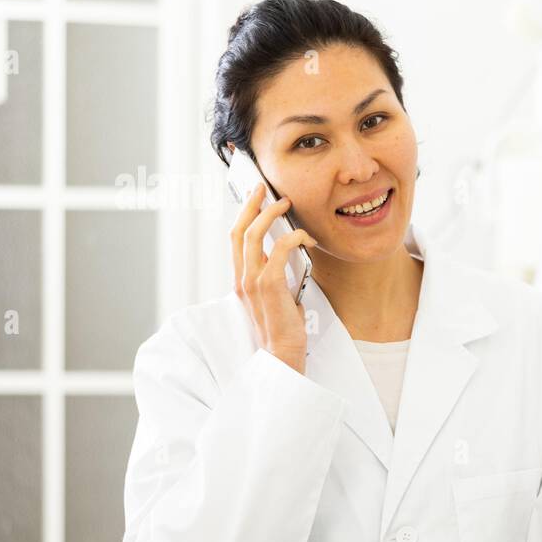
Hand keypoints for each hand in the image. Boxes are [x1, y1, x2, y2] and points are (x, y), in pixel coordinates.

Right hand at [230, 181, 316, 373]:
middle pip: (239, 230)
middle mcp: (242, 278)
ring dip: (270, 214)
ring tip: (286, 204)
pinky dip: (293, 237)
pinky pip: (279, 249)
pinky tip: (305, 237)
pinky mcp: (270, 285)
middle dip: (251, 204)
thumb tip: (287, 254)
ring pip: (254, 235)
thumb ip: (274, 275)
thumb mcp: (275, 296)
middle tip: (264, 188)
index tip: (253, 198)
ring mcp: (252, 281)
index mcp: (241, 280)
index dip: (242, 215)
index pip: (235, 239)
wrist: (282, 353)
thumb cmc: (284, 327)